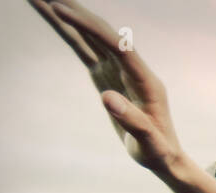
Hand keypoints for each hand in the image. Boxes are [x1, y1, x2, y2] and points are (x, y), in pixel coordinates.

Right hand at [28, 0, 183, 171]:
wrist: (163, 155)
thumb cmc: (158, 152)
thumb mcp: (149, 144)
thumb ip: (133, 122)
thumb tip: (106, 98)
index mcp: (145, 80)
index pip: (116, 45)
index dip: (89, 26)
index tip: (61, 10)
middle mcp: (131, 67)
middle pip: (99, 31)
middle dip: (72, 8)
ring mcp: (116, 68)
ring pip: (88, 34)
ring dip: (66, 13)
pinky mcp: (104, 73)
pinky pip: (83, 47)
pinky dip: (67, 30)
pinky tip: (52, 14)